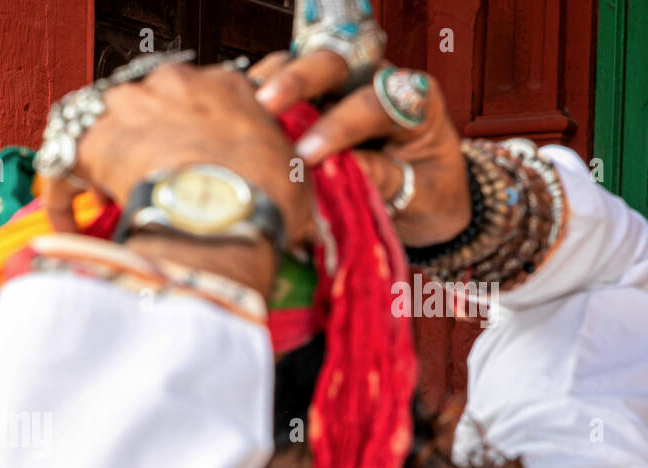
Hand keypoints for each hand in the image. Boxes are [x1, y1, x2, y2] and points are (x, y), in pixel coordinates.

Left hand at [43, 63, 314, 296]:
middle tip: (143, 185)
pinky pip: (61, 166)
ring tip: (107, 204)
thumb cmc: (261, 200)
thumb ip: (280, 179)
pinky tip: (69, 225)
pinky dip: (61, 198)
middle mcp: (173, 84)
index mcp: (225, 88)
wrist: (223, 211)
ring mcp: (127, 105)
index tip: (183, 167)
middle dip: (137, 145)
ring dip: (98, 165)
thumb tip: (294, 215)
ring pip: (97, 128)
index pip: (194, 101)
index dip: (183, 137)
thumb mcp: (290, 180)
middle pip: (142, 108)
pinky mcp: (89, 138)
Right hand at [249, 50, 469, 246]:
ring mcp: (343, 90)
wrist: (427, 205)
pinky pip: (285, 88)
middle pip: (338, 63)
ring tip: (245, 107)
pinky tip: (239, 114)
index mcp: (415, 101)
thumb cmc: (428, 196)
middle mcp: (377, 83)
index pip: (375, 101)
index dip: (340, 126)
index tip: (309, 155)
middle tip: (268, 104)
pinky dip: (261, 97)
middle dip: (300, 80)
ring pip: (304, 66)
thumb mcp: (420, 197)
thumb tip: (331, 172)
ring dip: (273, 82)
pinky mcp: (315, 103)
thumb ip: (381, 179)